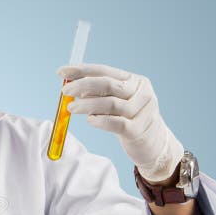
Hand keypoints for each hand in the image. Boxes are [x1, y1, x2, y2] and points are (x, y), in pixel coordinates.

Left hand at [58, 63, 183, 181]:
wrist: (153, 144)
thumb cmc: (129, 120)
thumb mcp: (116, 103)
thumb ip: (98, 94)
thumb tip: (72, 88)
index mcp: (135, 81)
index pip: (105, 71)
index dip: (82, 70)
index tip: (62, 72)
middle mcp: (142, 92)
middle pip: (108, 84)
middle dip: (83, 85)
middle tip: (65, 91)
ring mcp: (143, 111)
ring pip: (111, 104)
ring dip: (87, 105)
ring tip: (71, 109)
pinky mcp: (139, 130)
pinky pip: (116, 123)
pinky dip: (100, 121)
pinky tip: (90, 121)